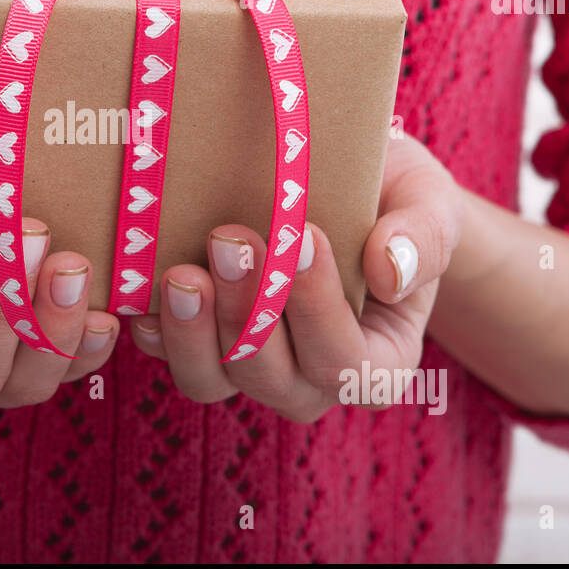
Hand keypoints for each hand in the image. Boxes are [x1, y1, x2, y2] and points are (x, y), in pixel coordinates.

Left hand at [130, 134, 461, 421]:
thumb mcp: (428, 202)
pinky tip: (140, 291)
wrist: (349, 187)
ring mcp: (251, 368)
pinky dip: (153, 329)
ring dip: (192, 331)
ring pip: (212, 381)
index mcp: (379, 362)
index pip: (348, 363)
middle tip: (228, 239)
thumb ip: (424, 236)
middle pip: (272, 378)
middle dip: (247, 313)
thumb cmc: (395, 199)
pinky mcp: (202, 345)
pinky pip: (170, 357)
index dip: (320, 309)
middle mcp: (312, 380)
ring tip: (181, 271)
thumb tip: (389, 273)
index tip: (303, 236)